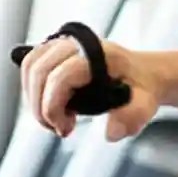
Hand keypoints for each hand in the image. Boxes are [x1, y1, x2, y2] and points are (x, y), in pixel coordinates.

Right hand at [19, 36, 162, 141]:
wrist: (146, 74)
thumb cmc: (143, 88)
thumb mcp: (146, 104)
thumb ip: (133, 117)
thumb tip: (111, 133)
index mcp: (102, 54)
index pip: (61, 77)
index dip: (53, 107)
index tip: (66, 129)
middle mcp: (81, 44)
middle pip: (39, 71)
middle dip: (40, 106)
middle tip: (58, 127)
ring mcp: (68, 43)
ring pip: (31, 65)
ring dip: (33, 97)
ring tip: (54, 117)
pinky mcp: (58, 48)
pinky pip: (32, 63)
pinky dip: (33, 86)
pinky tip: (50, 103)